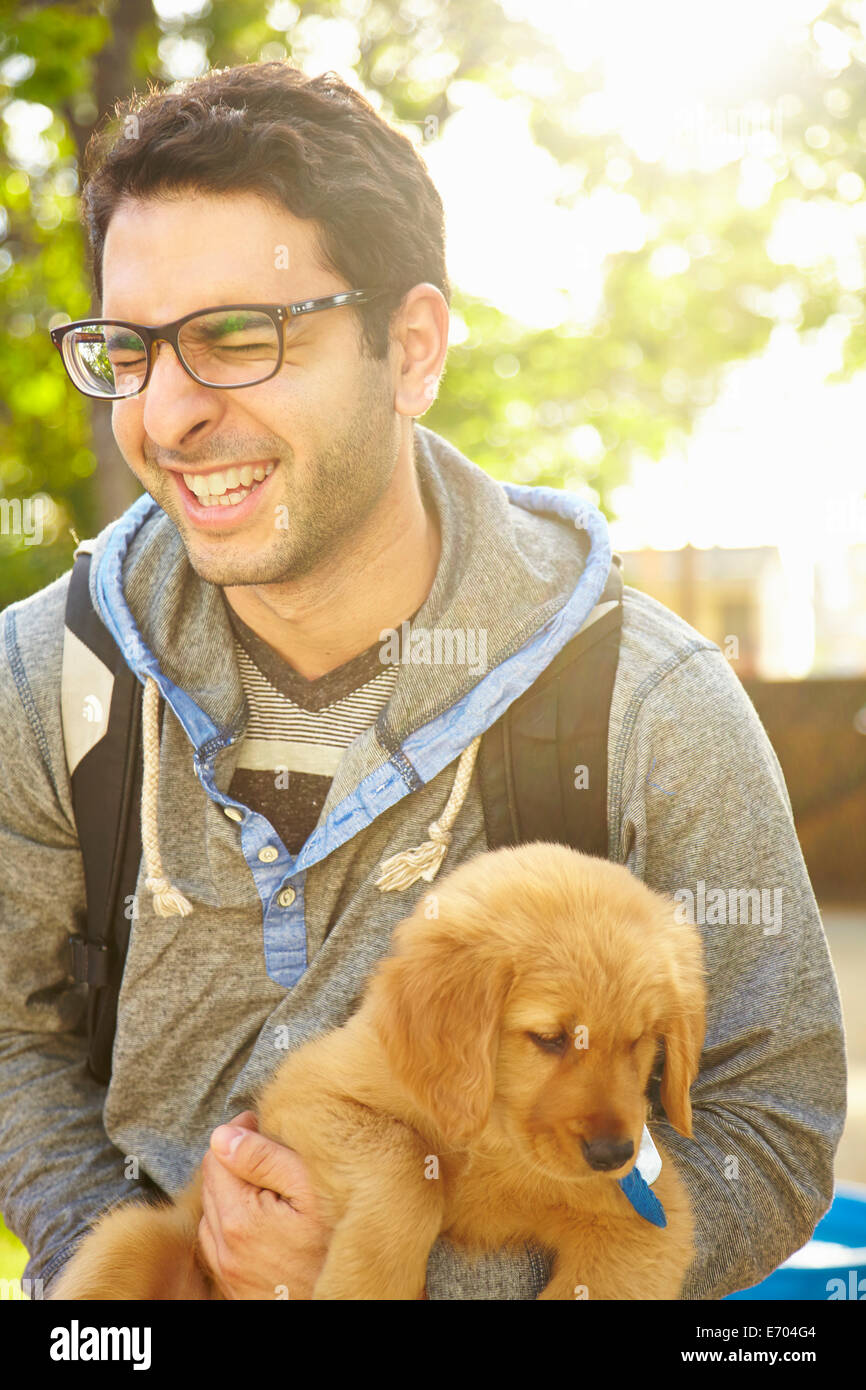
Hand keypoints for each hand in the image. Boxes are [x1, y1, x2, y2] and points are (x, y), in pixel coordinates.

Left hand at [197, 1111, 330, 1299]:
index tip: (260, 1125)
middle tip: (270, 1155)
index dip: (238, 1134)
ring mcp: (227, 1271)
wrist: (346, 1297)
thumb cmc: (336, 1239)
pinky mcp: (234, 1287)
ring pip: (212, 1214)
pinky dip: (232, 1223)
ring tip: (268, 1187)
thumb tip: (223, 1136)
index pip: (215, 1158)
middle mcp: (225, 1249)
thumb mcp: (309, 1187)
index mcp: (239, 1218)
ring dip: (232, 1193)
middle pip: (211, 1184)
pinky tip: (263, 1218)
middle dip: (235, 1162)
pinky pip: (219, 1243)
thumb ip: (264, 1158)